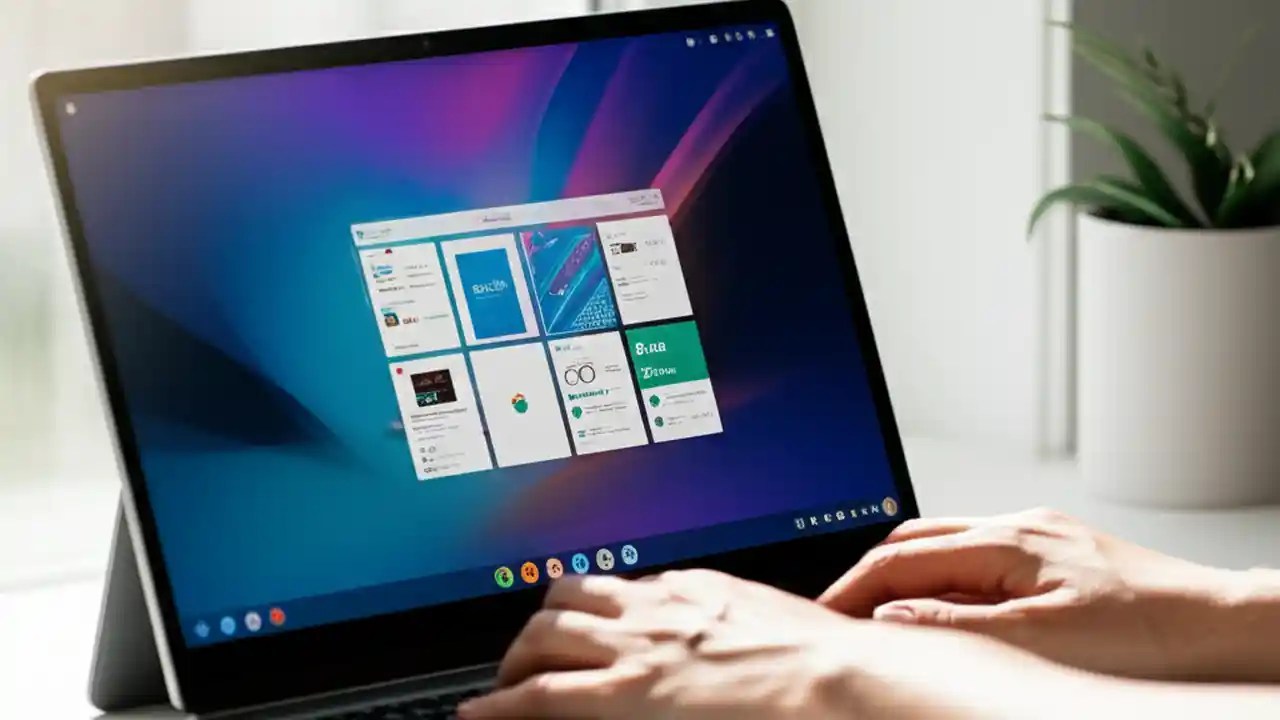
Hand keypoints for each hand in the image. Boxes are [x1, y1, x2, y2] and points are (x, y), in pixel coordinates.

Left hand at [459, 570, 1107, 719]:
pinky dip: (502, 702)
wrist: (844, 684)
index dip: (584, 607)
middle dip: (537, 625)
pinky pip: (542, 694)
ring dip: (517, 658)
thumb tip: (734, 637)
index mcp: (694, 590)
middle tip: (525, 653)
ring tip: (504, 686)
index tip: (570, 622)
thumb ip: (739, 624)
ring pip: (544, 634)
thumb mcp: (776, 627)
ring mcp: (637, 651)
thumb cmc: (829, 665)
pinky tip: (478, 713)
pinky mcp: (626, 696)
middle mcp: (656, 609)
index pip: (617, 587)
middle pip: (567, 598)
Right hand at [820, 508, 1279, 681]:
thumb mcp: (1039, 641)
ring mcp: (1037, 536)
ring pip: (945, 544)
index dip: (850, 589)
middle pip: (913, 539)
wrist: (1220, 627)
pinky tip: (946, 609)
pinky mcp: (1055, 553)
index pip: (899, 558)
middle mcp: (1017, 527)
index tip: (822, 615)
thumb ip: (954, 624)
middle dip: (868, 575)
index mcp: (1006, 541)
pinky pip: (978, 556)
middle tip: (842, 615)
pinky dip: (944, 579)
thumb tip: (888, 614)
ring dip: (905, 575)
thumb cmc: (1149, 636)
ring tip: (883, 617)